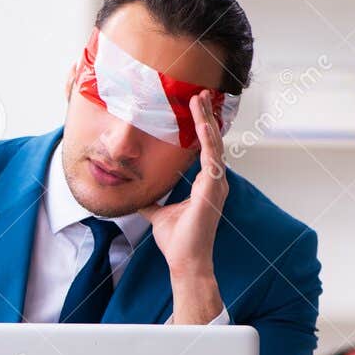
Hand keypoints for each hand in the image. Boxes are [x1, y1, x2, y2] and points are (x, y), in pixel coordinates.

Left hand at [141, 92, 226, 321]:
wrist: (185, 260)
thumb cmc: (177, 240)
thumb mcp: (158, 215)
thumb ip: (151, 202)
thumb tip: (137, 196)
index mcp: (205, 184)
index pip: (205, 148)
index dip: (201, 127)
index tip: (196, 107)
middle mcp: (214, 181)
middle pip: (212, 141)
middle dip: (206, 116)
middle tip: (200, 93)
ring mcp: (216, 184)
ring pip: (214, 144)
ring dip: (207, 120)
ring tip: (201, 99)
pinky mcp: (213, 190)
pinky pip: (211, 158)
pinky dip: (207, 140)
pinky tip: (203, 124)